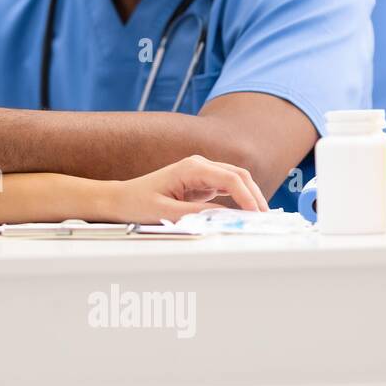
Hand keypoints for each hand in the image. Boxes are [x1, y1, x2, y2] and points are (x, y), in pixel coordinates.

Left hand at [105, 155, 268, 223]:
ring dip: (249, 197)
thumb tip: (225, 217)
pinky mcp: (201, 184)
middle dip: (254, 196)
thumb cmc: (137, 202)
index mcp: (191, 168)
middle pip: (239, 176)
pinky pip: (226, 189)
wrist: (121, 199)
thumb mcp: (166, 212)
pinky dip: (239, 200)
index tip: (256, 215)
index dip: (247, 197)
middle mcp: (199, 166)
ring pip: (236, 181)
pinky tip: (245, 214)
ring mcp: (201, 173)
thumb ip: (197, 214)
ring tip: (259, 218)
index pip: (230, 179)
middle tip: (265, 219)